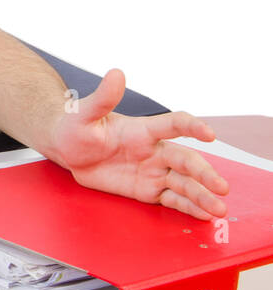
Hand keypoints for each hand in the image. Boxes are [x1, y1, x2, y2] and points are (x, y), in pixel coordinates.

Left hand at [48, 68, 227, 219]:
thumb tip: (116, 73)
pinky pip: (173, 199)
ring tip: (220, 209)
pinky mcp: (148, 190)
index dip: (192, 127)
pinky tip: (205, 216)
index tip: (209, 134)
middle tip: (222, 187)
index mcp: (143, 130)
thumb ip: (102, 98)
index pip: (174, 124)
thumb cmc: (76, 128)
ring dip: (203, 195)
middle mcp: (155, 150)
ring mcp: (154, 171)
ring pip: (184, 183)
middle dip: (204, 174)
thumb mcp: (83, 114)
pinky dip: (189, 207)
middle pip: (186, 160)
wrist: (68, 150)